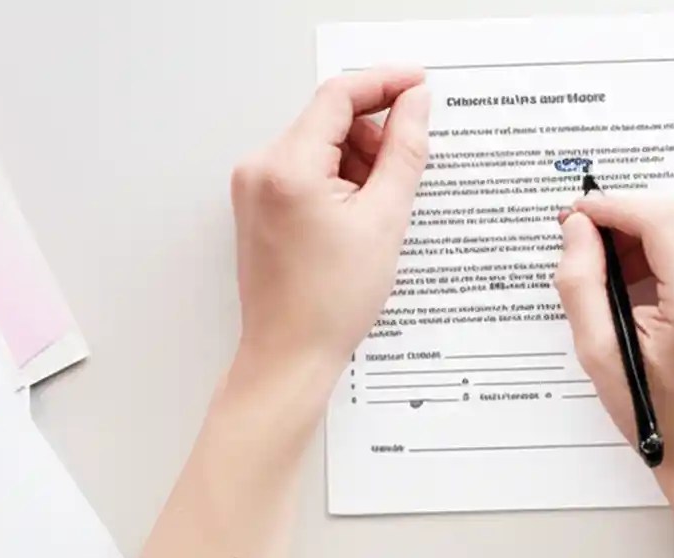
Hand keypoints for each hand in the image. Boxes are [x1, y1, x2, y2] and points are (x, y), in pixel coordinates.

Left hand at [136, 68, 429, 557]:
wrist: (289, 357)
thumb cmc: (329, 305)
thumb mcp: (385, 220)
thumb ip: (403, 152)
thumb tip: (414, 106)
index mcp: (287, 167)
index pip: (338, 96)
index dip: (384, 84)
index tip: (418, 86)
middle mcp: (260, 169)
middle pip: (328, 120)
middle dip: (373, 137)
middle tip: (404, 174)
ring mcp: (254, 187)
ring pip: (320, 146)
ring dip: (358, 162)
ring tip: (379, 213)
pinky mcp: (259, 205)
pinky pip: (306, 171)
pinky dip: (339, 182)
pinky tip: (359, 219)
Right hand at [555, 196, 673, 557]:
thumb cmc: (662, 423)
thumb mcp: (602, 355)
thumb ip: (583, 285)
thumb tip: (577, 231)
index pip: (660, 220)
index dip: (612, 206)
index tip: (575, 213)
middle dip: (622, 220)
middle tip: (577, 239)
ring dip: (639, 240)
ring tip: (598, 268)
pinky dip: (658, 259)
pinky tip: (628, 285)